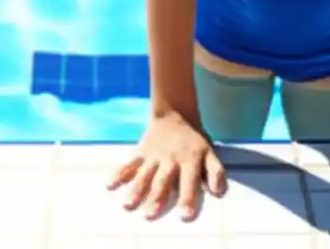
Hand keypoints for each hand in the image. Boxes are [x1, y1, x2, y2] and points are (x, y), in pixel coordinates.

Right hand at [108, 112, 227, 220]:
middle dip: (157, 198)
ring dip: (136, 190)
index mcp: (189, 161)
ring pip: (144, 175)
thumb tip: (219, 191)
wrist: (175, 114)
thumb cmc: (194, 140)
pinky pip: (129, 164)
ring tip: (128, 204)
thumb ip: (215, 172)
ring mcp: (153, 156)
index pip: (189, 182)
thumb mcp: (210, 152)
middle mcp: (170, 160)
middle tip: (151, 214)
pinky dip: (119, 174)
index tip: (185, 215)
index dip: (188, 198)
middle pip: (163, 181)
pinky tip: (110, 185)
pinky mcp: (141, 152)